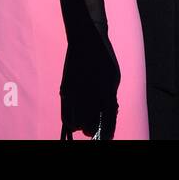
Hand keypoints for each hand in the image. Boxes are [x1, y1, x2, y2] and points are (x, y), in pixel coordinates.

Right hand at [59, 22, 119, 139]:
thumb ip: (111, 97)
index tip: (108, 138)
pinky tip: (76, 122)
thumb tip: (109, 115)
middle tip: (96, 130)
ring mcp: (75, 92)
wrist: (86, 40)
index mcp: (106, 90)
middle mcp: (89, 93)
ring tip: (86, 124)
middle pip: (90, 126)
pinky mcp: (64, 90)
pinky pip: (65, 115)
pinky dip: (71, 121)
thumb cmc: (104, 60)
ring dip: (81, 126)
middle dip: (94, 131)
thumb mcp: (114, 77)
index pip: (108, 119)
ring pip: (76, 124)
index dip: (109, 131)